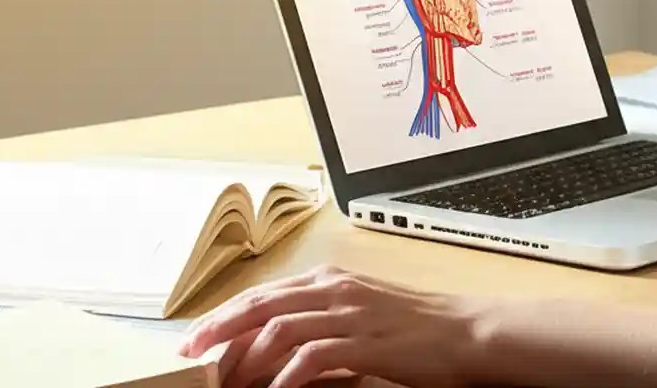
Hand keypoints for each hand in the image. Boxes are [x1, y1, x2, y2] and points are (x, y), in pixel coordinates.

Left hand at [179, 266, 482, 387]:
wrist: (465, 332)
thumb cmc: (416, 326)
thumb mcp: (361, 311)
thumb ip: (321, 318)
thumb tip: (276, 339)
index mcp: (331, 279)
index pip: (263, 293)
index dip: (224, 313)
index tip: (196, 335)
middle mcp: (335, 289)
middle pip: (260, 305)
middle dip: (219, 329)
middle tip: (191, 353)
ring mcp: (350, 314)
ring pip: (279, 328)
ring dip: (246, 356)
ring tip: (227, 380)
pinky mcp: (366, 341)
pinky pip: (314, 356)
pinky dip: (287, 376)